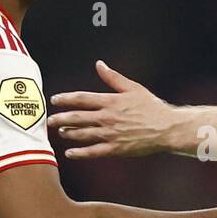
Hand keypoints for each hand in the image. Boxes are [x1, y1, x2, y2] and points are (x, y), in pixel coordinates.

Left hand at [48, 61, 173, 158]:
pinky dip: (80, 153)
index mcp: (111, 101)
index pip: (82, 99)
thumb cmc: (152, 107)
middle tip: (49, 121)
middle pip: (77, 118)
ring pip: (83, 134)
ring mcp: (110, 134)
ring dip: (69, 133)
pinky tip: (69, 153)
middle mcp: (107, 118)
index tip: (54, 100)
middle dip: (61, 119)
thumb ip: (113, 77)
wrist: (167, 128)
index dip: (66, 99)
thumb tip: (99, 64)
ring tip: (60, 133)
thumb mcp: (133, 88)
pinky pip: (93, 152)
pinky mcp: (116, 148)